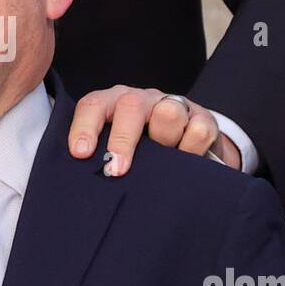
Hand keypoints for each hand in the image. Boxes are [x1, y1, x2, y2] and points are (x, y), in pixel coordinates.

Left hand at [67, 86, 240, 174]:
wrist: (187, 149)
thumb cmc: (141, 154)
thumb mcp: (116, 152)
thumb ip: (100, 159)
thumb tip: (82, 185)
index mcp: (114, 104)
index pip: (93, 106)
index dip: (84, 128)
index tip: (81, 154)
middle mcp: (142, 100)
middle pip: (130, 106)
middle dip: (122, 140)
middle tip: (117, 170)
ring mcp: (173, 105)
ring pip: (168, 113)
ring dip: (164, 141)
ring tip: (163, 162)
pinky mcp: (203, 117)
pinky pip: (198, 130)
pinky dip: (191, 149)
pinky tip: (186, 160)